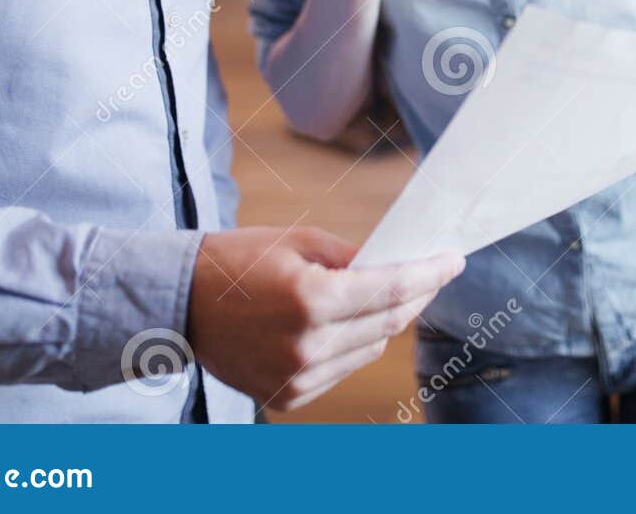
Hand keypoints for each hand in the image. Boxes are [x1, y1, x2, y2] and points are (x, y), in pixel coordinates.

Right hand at [187, 226, 462, 411]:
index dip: (429, 274)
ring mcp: (297, 377)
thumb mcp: (299, 240)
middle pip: (388, 324)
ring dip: (386, 322)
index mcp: (310, 299)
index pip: (391, 290)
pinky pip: (343, 370)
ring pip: (371, 350)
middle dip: (416, 295)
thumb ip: (354, 256)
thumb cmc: (239, 261)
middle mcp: (307, 346)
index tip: (454, 260)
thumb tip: (399, 263)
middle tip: (432, 273)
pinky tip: (348, 323)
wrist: (181, 303)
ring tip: (386, 294)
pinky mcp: (288, 395)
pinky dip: (355, 345)